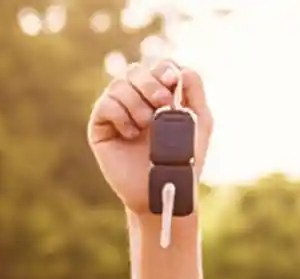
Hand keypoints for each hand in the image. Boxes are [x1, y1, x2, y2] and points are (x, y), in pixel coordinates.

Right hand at [86, 60, 212, 216]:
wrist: (164, 190)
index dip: (163, 70)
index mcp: (160, 94)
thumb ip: (195, 94)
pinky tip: (131, 134)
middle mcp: (136, 98)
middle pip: (136, 71)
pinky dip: (121, 115)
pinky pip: (106, 104)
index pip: (158, 68)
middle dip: (150, 84)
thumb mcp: (198, 124)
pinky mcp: (101, 124)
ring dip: (137, 102)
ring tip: (147, 126)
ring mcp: (117, 109)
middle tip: (162, 103)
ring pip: (120, 85)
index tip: (172, 82)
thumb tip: (183, 69)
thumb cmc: (182, 159)